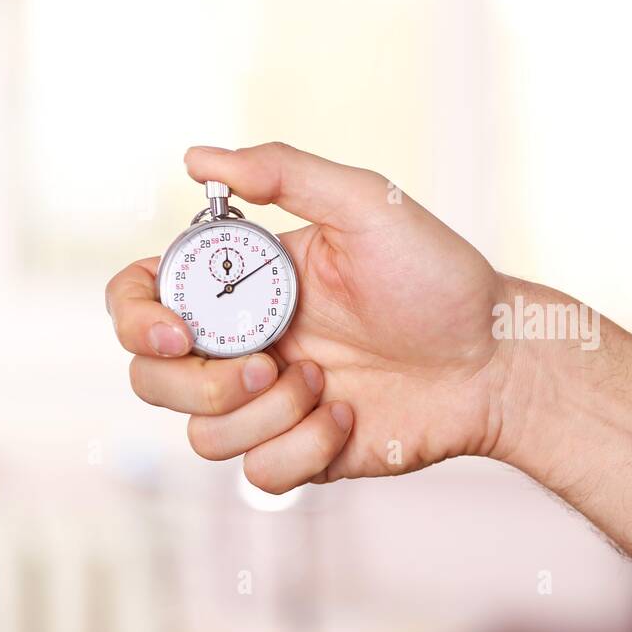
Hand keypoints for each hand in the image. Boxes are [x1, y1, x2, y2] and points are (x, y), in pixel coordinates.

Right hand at [106, 143, 518, 491]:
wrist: (496, 358)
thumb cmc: (439, 277)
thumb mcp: (366, 206)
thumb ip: (284, 173)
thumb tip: (195, 157)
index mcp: (245, 285)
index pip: (141, 299)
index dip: (135, 319)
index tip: (180, 331)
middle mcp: (247, 343)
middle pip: (152, 379)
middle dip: (198, 384)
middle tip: (267, 364)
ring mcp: (272, 403)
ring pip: (201, 436)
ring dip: (264, 413)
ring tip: (327, 384)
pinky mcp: (303, 452)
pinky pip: (258, 474)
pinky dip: (302, 449)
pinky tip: (348, 418)